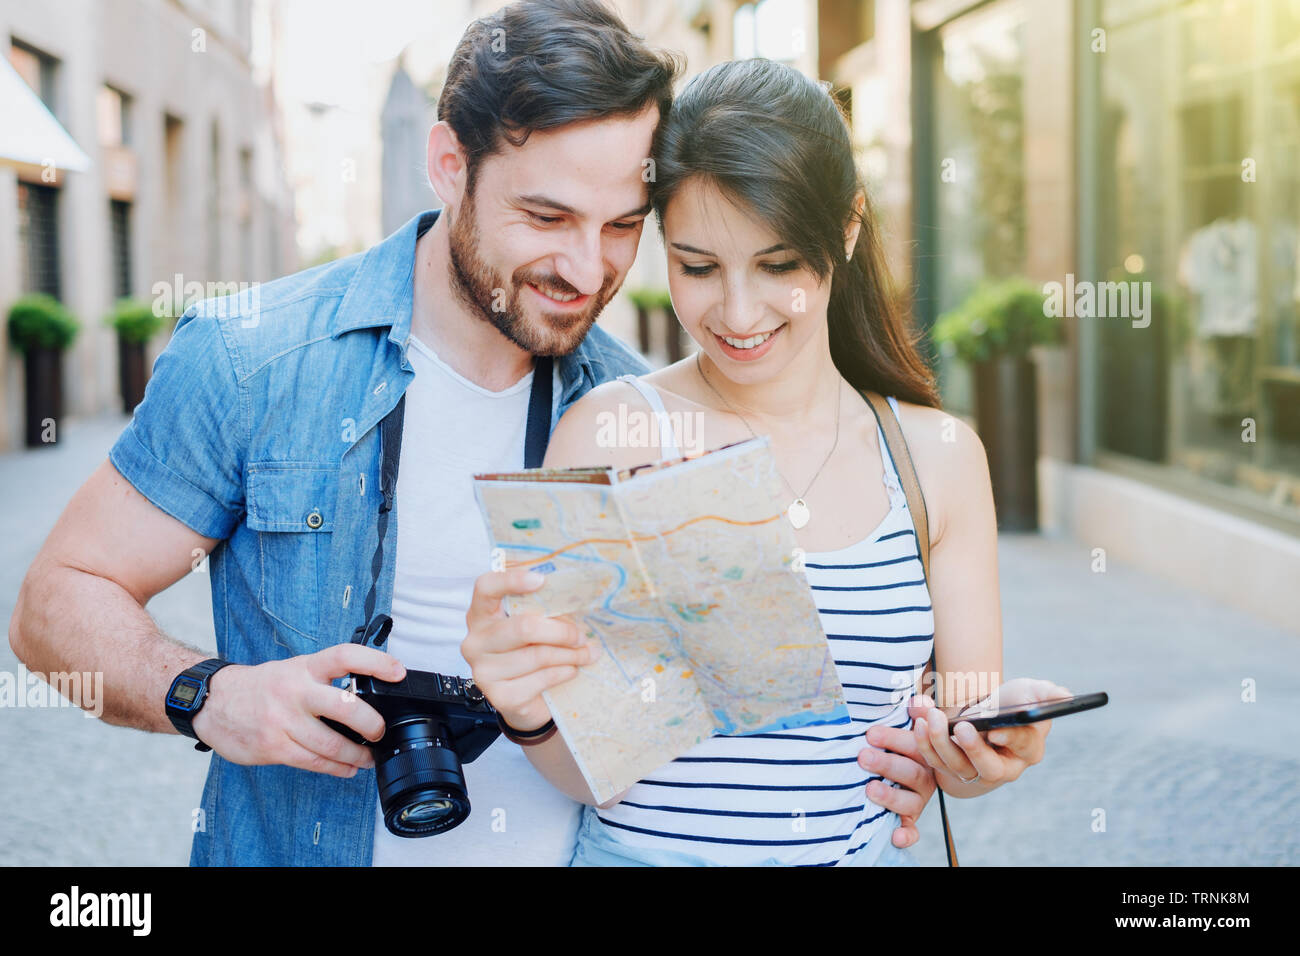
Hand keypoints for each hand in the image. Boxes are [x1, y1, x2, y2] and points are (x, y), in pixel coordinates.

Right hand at [190, 643, 406, 776]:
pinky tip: (347, 768)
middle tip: (381, 731)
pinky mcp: (274, 747)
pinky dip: (335, 768)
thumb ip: (325, 680)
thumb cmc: (263, 687)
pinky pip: (313, 761)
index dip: (375, 661)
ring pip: (331, 743)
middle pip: (344, 706)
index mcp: (304, 667)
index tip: (398, 671)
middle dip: (371, 723)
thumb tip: (366, 697)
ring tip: (368, 757)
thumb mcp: (294, 670)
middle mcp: (295, 691)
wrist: (214, 702)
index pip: (345, 656)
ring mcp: (283, 721)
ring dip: (356, 755)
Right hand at [461, 568, 599, 731]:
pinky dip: (563, 673)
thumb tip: (576, 598)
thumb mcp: (534, 626)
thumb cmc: (530, 652)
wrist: (525, 700)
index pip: (485, 587)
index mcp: (481, 615)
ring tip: (585, 653)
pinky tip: (571, 670)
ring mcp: (484, 671)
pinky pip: (542, 679)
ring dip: (570, 654)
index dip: (511, 580)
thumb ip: (543, 610)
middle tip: (582, 635)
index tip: (541, 580)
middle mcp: (476, 641)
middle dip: (561, 631)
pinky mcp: (500, 696)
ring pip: (537, 655)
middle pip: (523, 627)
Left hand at [858, 722, 937, 847]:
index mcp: (925, 752)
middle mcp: (925, 776)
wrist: (915, 764)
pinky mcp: (910, 817)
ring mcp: (917, 798)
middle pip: (910, 772)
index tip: (870, 733)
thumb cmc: (904, 741)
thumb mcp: (912, 725)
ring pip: (909, 801)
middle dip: (885, 764)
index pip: (913, 745)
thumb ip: (917, 712)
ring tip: (869, 789)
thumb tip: (916, 701)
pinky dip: (905, 835)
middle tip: (862, 757)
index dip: (893, 739)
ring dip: (890, 796)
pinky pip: (911, 829)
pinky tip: (895, 837)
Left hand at [907, 678, 1071, 791]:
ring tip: (930, 716)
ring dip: (939, 741)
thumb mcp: (1030, 692)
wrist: (986, 712)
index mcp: (1029, 749)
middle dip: (973, 748)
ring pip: (956, 765)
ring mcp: (975, 770)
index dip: (1011, 738)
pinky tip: (918, 718)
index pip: (1024, 747)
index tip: (995, 729)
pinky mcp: (950, 766)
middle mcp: (1003, 767)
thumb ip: (1045, 692)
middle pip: (988, 767)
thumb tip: (1065, 695)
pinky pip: (934, 760)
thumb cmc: (1014, 703)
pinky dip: (923, 741)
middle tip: (961, 727)